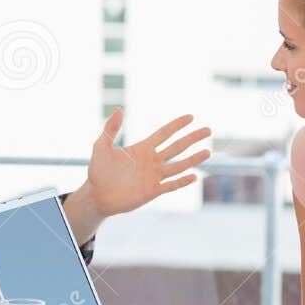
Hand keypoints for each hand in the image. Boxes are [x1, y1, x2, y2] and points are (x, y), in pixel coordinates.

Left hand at [83, 109, 211, 215]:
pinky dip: (182, 181)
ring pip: (178, 166)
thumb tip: (118, 109)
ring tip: (207, 152)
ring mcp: (154, 176)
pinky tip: (194, 177)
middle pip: (177, 147)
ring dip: (193, 159)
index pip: (164, 133)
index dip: (177, 125)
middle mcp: (152, 161)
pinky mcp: (152, 191)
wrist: (96, 195)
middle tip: (208, 130)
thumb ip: (111, 129)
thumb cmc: (98, 171)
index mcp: (142, 148)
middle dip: (192, 138)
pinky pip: (170, 185)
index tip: (191, 117)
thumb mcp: (101, 146)